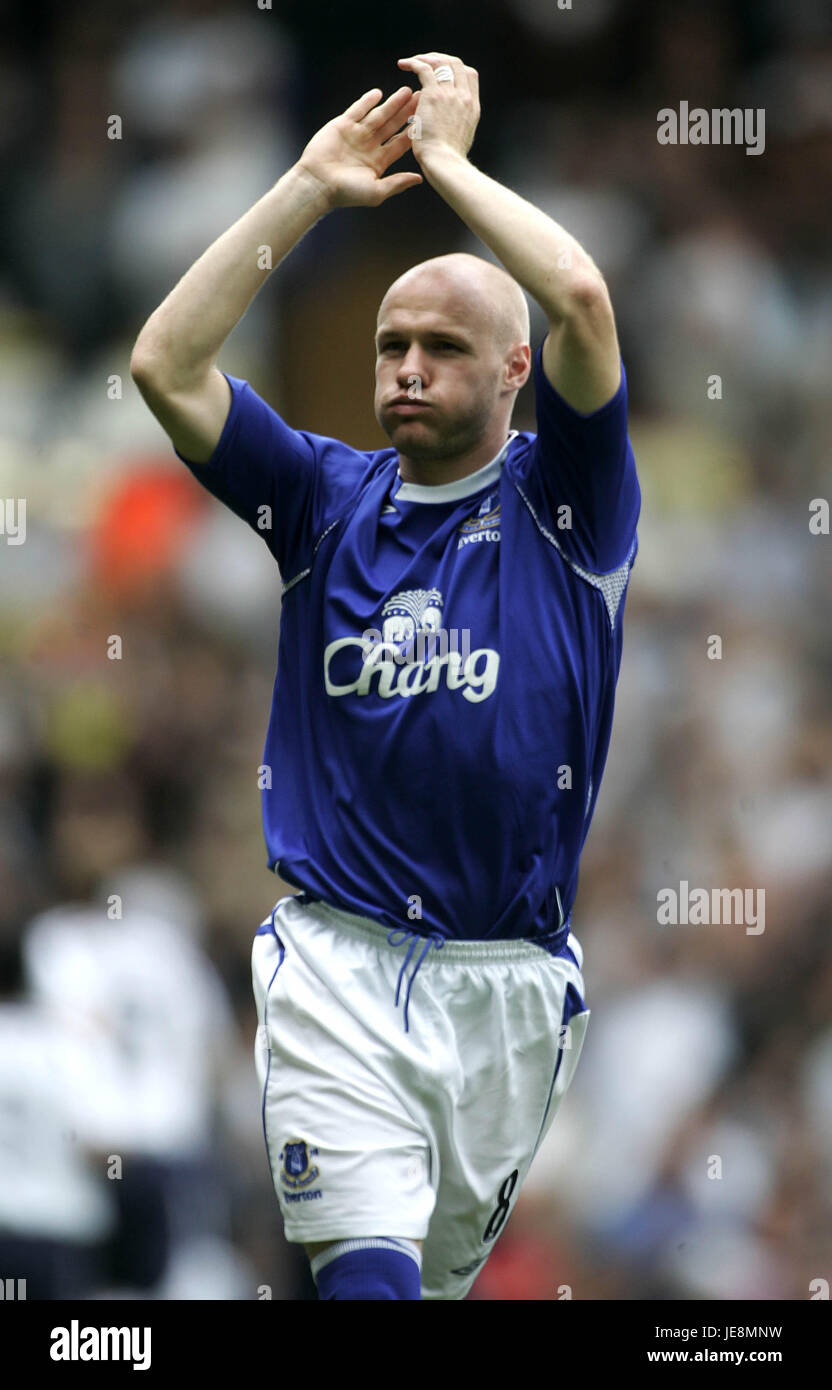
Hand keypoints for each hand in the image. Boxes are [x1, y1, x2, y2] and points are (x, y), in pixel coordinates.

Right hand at [298, 86, 422, 208]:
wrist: (317, 184)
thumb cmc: (347, 193)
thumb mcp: (377, 191)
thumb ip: (398, 183)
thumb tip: (420, 179)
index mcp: (379, 162)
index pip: (400, 143)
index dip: (414, 131)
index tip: (428, 121)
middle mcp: (369, 146)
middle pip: (393, 126)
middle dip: (407, 112)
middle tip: (423, 98)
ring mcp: (356, 134)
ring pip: (378, 115)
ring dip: (392, 104)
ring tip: (407, 91)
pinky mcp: (342, 126)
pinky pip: (357, 110)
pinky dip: (367, 102)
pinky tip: (378, 94)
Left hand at [396, 53, 479, 165]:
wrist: (445, 165)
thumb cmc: (448, 163)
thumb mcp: (459, 142)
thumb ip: (455, 127)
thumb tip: (447, 125)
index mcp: (472, 108)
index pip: (469, 75)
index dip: (455, 69)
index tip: (441, 73)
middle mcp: (464, 97)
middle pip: (456, 63)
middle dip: (440, 58)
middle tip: (425, 62)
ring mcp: (451, 94)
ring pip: (440, 63)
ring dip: (425, 58)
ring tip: (410, 62)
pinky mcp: (434, 95)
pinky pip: (424, 69)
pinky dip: (414, 63)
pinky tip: (403, 65)